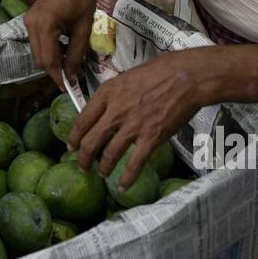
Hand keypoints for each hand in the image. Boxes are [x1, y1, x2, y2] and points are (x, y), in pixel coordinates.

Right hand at [23, 0, 97, 90]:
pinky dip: (48, 51)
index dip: (58, 77)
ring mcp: (28, 21)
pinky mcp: (30, 20)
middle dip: (54, 71)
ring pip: (37, 52)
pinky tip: (63, 49)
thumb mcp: (84, 28)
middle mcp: (31, 24)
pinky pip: (37, 43)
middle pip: (40, 58)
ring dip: (51, 61)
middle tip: (71, 79)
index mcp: (45, 24)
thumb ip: (76, 54)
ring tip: (69, 64)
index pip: (48, 59)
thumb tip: (73, 77)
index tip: (68, 89)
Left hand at [69, 50, 211, 188]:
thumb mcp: (126, 78)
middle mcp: (116, 112)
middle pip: (91, 141)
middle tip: (83, 166)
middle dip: (84, 158)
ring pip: (109, 154)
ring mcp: (133, 126)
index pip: (82, 120)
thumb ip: (113, 95)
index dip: (74, 137)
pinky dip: (127, 178)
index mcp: (107, 94)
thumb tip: (105, 109)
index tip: (71, 146)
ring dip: (103, 167)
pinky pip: (135, 163)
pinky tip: (123, 186)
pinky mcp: (151, 137)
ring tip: (102, 173)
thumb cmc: (159, 72)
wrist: (186, 77)